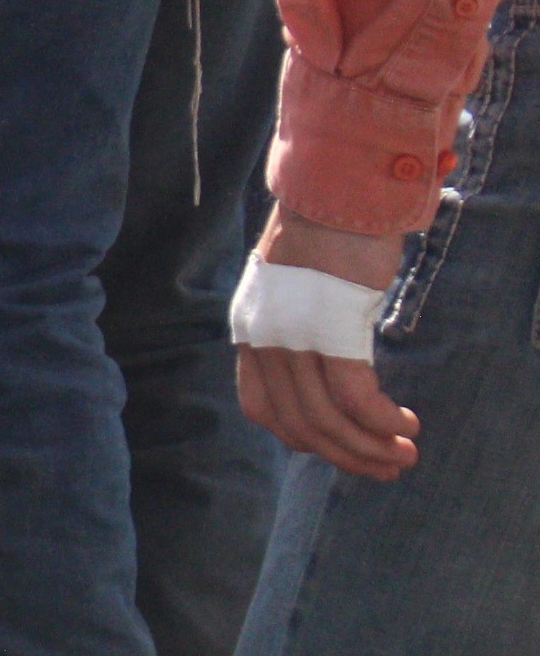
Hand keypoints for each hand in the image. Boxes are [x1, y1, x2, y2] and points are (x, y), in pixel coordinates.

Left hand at [236, 202, 420, 480]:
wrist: (335, 189)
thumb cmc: (327, 237)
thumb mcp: (299, 291)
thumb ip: (303, 330)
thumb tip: (332, 370)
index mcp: (250, 330)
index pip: (261, 408)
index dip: (302, 439)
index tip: (341, 449)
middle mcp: (262, 337)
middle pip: (296, 423)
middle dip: (345, 455)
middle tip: (388, 466)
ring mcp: (292, 333)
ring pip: (324, 417)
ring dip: (368, 446)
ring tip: (404, 453)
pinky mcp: (329, 326)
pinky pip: (353, 396)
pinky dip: (380, 420)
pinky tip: (404, 424)